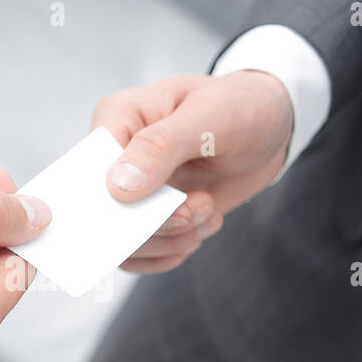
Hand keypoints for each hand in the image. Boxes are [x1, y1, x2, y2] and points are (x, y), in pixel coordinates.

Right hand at [95, 70, 293, 272]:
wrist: (272, 129)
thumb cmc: (240, 106)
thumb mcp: (208, 117)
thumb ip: (160, 147)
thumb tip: (117, 187)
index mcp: (117, 120)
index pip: (89, 170)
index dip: (113, 199)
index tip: (155, 207)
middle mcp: (116, 159)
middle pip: (106, 215)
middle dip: (154, 225)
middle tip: (197, 209)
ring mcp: (133, 192)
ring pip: (126, 242)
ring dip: (172, 239)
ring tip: (208, 212)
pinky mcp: (152, 217)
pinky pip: (144, 255)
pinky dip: (176, 250)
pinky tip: (204, 226)